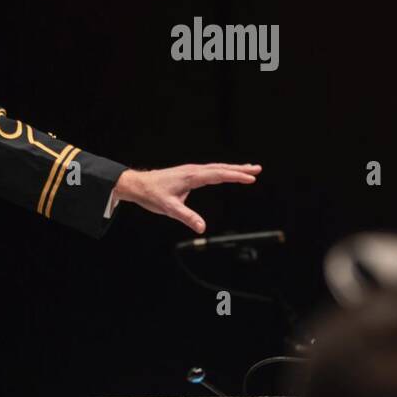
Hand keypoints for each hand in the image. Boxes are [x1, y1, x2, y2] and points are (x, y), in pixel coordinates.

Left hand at [112, 163, 261, 233]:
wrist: (138, 184)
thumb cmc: (152, 195)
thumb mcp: (169, 209)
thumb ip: (187, 217)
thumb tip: (202, 228)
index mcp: (192, 176)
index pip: (219, 175)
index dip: (236, 176)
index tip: (251, 178)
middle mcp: (194, 170)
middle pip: (221, 168)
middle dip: (240, 169)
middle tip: (257, 169)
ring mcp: (192, 170)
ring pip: (217, 167)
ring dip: (234, 168)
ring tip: (249, 169)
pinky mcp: (189, 173)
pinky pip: (211, 170)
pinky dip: (223, 170)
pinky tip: (227, 172)